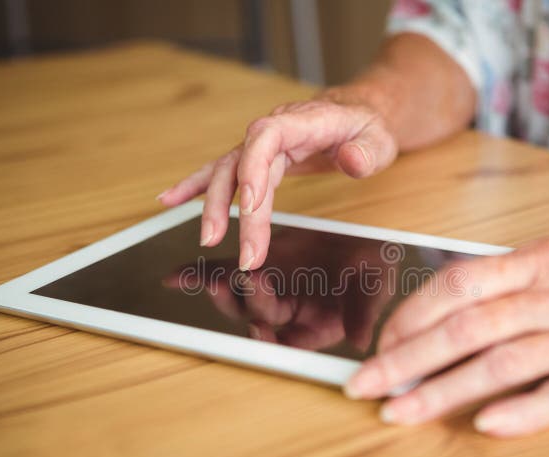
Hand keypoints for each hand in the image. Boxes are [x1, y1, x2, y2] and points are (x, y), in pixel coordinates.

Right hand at [157, 97, 397, 270]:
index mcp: (302, 120)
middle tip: (245, 253)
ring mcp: (262, 144)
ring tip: (208, 239)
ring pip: (228, 172)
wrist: (360, 112)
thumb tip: (350, 161)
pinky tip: (169, 200)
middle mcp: (274, 129)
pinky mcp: (257, 158)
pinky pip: (222, 171)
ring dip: (215, 206)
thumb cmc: (368, 127)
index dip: (254, 168)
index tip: (253, 205)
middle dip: (236, 208)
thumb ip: (367, 153)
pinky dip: (196, 185)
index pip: (266, 136)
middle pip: (242, 164)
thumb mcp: (380, 139)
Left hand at [164, 228, 396, 352]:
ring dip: (223, 291)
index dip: (271, 340)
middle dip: (249, 303)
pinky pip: (221, 271)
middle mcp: (286, 313)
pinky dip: (197, 274)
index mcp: (312, 327)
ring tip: (212, 281)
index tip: (260, 331)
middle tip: (246, 283)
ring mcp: (267, 289)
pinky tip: (175, 278)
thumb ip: (365, 312)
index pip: (287, 341)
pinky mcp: (254, 265)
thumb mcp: (374, 286)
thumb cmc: (371, 269)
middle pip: (258, 316)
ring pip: (238, 297)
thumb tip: (361, 341)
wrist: (361, 240)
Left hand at [344, 231, 548, 436]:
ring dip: (443, 391)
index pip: (456, 286)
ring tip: (401, 411)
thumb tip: (447, 301)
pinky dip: (522, 411)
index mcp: (538, 261)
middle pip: (465, 330)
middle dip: (404, 360)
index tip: (381, 342)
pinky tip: (485, 426)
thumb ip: (508, 276)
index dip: (409, 316)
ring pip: (501, 365)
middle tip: (364, 385)